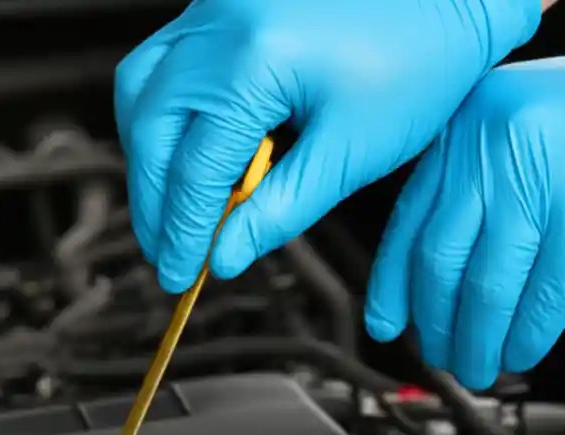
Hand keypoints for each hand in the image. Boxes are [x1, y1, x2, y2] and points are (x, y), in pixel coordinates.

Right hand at [115, 0, 538, 291]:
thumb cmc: (421, 65)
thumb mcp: (351, 153)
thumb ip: (281, 209)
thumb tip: (227, 256)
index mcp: (252, 61)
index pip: (195, 166)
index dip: (184, 230)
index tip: (182, 276)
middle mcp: (219, 23)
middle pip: (150, 125)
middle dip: (154, 198)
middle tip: (170, 255)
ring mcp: (216, 4)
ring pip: (144, 87)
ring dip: (153, 154)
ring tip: (174, 211)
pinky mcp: (225, 0)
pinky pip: (169, 60)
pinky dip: (170, 113)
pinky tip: (194, 155)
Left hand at [364, 5, 564, 389]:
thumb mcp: (542, 121)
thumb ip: (491, 173)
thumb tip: (452, 253)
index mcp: (477, 114)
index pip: (412, 213)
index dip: (395, 280)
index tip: (388, 319)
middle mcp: (498, 139)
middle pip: (440, 257)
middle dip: (434, 322)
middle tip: (436, 354)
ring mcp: (543, 177)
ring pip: (486, 286)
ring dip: (476, 340)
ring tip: (477, 366)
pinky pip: (542, 297)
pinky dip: (527, 335)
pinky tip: (522, 352)